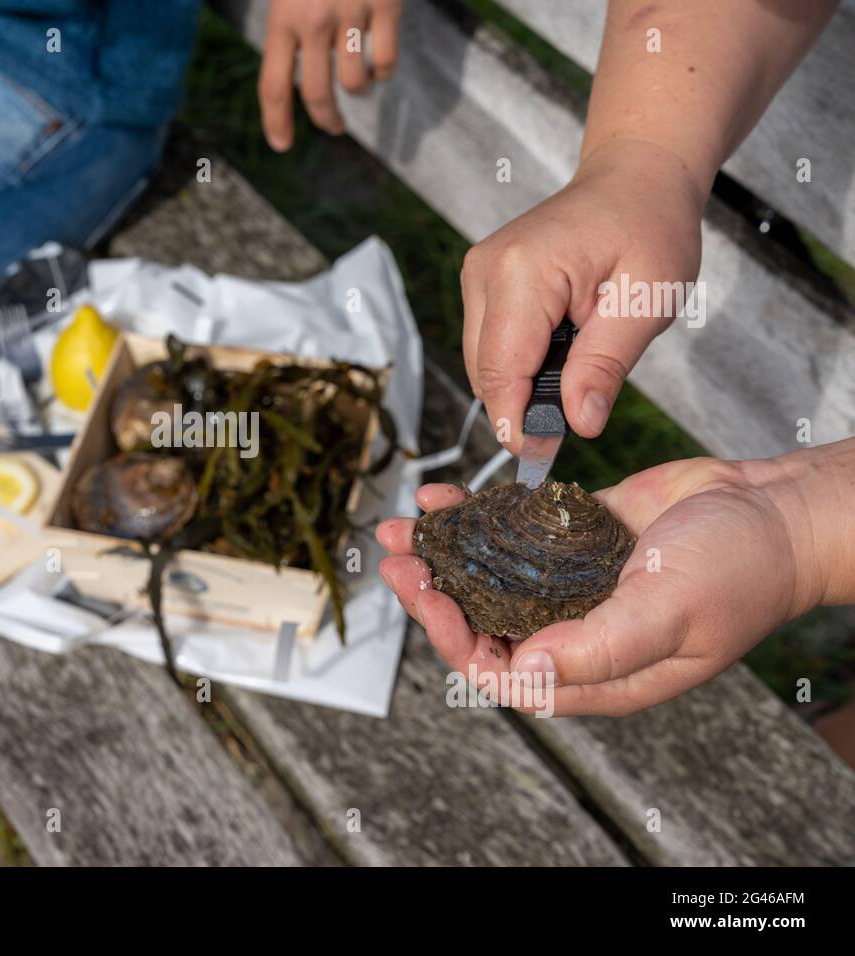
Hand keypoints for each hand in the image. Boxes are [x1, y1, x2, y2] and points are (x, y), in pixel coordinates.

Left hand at [259, 0, 400, 150]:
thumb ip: (288, 35)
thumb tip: (293, 89)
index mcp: (282, 19)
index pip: (274, 86)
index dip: (276, 122)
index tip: (281, 145)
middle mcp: (313, 19)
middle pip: (317, 94)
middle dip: (327, 120)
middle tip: (335, 126)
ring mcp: (350, 11)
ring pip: (355, 83)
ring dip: (359, 91)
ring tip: (360, 81)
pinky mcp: (384, 5)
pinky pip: (385, 63)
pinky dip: (383, 72)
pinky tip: (378, 64)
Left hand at [375, 455, 827, 715]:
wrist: (775, 510)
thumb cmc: (739, 572)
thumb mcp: (666, 613)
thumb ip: (594, 647)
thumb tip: (519, 671)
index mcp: (592, 670)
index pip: (500, 671)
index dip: (453, 638)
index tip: (425, 595)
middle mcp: (573, 630)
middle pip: (482, 622)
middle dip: (434, 592)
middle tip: (395, 557)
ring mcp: (571, 583)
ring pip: (490, 576)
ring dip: (445, 554)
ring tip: (403, 527)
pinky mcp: (575, 539)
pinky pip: (514, 533)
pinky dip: (479, 517)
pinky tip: (446, 497)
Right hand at [461, 140, 704, 452]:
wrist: (636, 177)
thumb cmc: (650, 227)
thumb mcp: (647, 302)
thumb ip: (606, 366)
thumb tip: (578, 425)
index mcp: (522, 274)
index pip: (501, 372)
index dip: (518, 422)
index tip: (544, 455)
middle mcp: (484, 272)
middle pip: (484, 373)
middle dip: (523, 405)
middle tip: (579, 412)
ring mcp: (476, 275)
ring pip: (482, 363)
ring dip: (523, 383)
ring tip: (578, 366)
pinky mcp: (480, 281)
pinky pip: (489, 344)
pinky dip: (520, 362)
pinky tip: (561, 348)